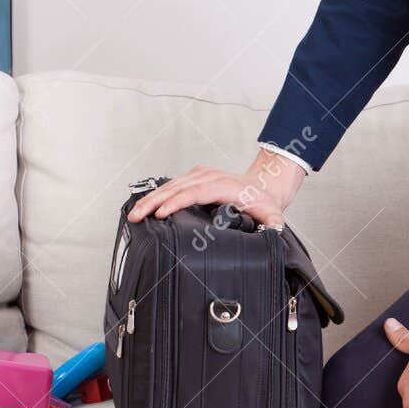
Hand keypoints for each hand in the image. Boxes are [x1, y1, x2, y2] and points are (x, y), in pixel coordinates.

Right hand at [127, 148, 304, 227]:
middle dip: (154, 202)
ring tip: (134, 214)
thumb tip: (273, 232)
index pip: (196, 192)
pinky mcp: (194, 177)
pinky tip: (144, 206)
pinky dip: (156, 195)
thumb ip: (274, 224)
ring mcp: (200, 175)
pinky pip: (172, 185)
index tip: (161, 214)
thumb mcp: (273, 213)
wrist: (263, 185)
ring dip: (150, 199)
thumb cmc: (263, 201)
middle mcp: (210, 177)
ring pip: (170, 185)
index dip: (177, 202)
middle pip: (177, 188)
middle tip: (137, 216)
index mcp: (225, 186)